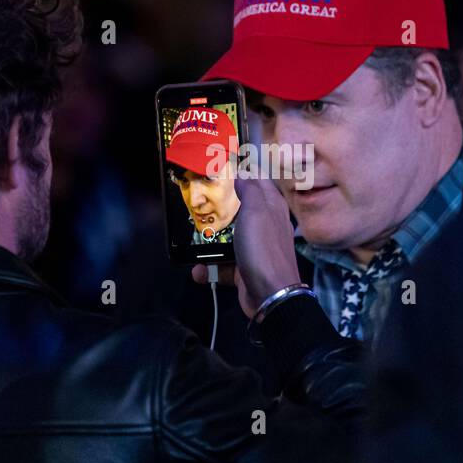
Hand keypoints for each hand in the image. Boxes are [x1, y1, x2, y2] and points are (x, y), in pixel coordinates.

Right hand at [192, 173, 300, 316]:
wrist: (270, 296)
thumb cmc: (263, 248)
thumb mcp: (256, 211)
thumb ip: (250, 189)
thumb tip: (243, 172)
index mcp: (271, 206)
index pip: (258, 180)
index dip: (242, 170)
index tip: (220, 166)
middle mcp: (265, 224)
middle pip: (239, 208)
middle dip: (218, 205)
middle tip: (196, 199)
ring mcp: (254, 248)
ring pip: (227, 236)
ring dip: (208, 240)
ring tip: (190, 237)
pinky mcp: (243, 268)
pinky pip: (222, 263)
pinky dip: (209, 267)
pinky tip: (198, 268)